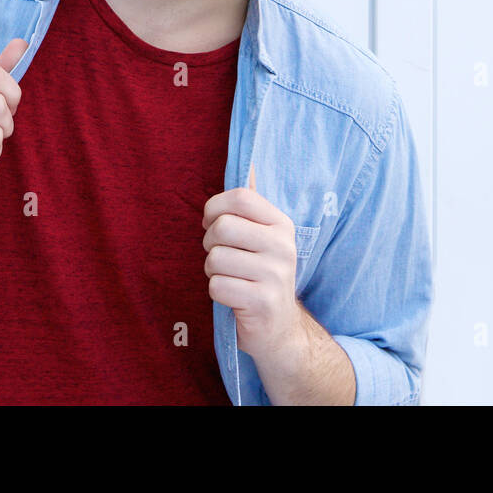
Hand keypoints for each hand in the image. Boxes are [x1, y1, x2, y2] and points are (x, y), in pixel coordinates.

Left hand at [202, 163, 302, 359]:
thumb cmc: (261, 275)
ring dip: (213, 271)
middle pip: (222, 227)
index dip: (215, 208)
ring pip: (215, 259)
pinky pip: (217, 286)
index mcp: (281, 224)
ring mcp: (275, 275)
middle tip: (221, 256)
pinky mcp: (262, 302)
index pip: (240, 197)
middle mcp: (283, 246)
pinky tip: (233, 296)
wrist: (280, 328)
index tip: (213, 223)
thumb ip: (252, 205)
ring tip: (229, 277)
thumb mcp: (264, 236)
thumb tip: (248, 163)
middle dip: (210, 243)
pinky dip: (217, 293)